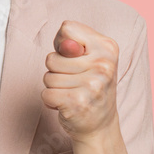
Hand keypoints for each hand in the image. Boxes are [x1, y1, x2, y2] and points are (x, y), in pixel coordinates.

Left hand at [41, 20, 120, 143]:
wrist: (101, 125)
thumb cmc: (89, 86)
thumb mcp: (87, 58)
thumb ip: (71, 45)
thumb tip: (64, 46)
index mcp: (108, 47)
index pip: (67, 28)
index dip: (62, 44)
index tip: (75, 57)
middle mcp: (104, 65)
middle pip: (52, 57)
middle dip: (56, 71)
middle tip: (75, 82)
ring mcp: (93, 84)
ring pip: (48, 76)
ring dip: (54, 87)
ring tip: (72, 92)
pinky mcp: (79, 102)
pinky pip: (46, 94)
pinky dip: (51, 101)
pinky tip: (67, 104)